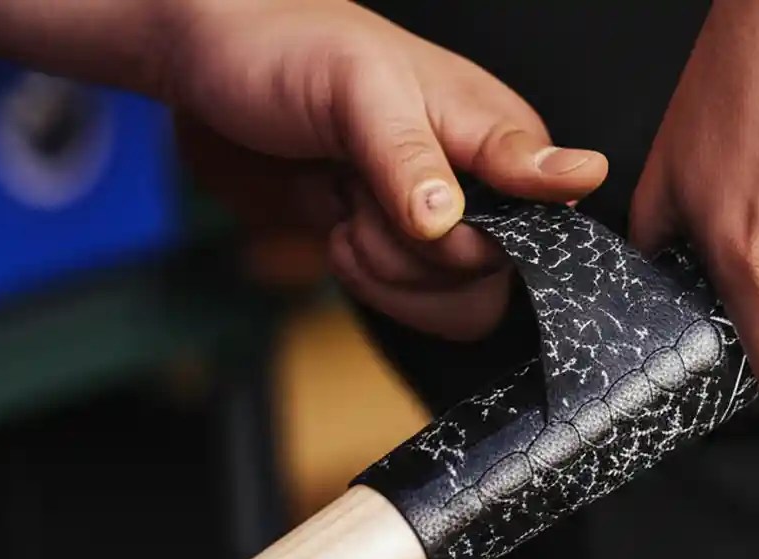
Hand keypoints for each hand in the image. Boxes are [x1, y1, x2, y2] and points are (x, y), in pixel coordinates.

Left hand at [164, 0, 606, 339]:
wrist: (214, 75)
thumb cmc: (289, 52)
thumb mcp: (355, 89)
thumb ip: (410, 155)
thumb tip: (454, 226)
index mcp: (495, 127)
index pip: (544, 212)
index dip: (496, 233)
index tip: (432, 212)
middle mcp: (483, 181)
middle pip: (492, 273)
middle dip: (413, 253)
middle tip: (364, 192)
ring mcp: (439, 224)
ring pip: (450, 300)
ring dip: (382, 267)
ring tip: (347, 205)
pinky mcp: (396, 254)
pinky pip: (412, 306)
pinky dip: (366, 281)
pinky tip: (340, 230)